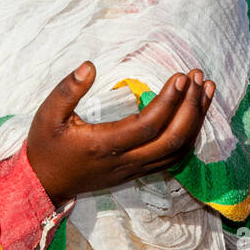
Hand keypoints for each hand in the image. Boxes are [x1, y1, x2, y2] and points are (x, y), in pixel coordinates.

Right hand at [27, 62, 214, 204]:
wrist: (45, 184)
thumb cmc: (46, 146)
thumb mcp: (47, 115)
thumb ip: (67, 90)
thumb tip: (90, 66)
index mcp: (103, 145)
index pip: (147, 125)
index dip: (168, 101)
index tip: (181, 77)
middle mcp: (125, 161)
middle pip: (171, 140)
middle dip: (191, 107)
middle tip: (198, 77)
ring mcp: (134, 169)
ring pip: (177, 151)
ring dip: (196, 121)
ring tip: (205, 90)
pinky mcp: (138, 172)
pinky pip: (172, 158)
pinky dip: (189, 136)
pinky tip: (194, 114)